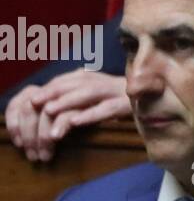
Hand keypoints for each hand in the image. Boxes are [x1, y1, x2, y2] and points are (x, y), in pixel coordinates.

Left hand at [5, 71, 130, 161]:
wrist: (156, 98)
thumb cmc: (120, 99)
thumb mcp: (96, 93)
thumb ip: (76, 92)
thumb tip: (46, 97)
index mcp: (94, 78)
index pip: (66, 80)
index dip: (48, 88)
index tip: (29, 100)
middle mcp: (104, 81)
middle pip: (74, 84)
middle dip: (52, 92)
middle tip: (33, 103)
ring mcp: (116, 92)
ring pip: (88, 93)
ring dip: (68, 101)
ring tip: (50, 111)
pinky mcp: (127, 105)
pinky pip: (107, 109)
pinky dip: (90, 114)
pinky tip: (76, 122)